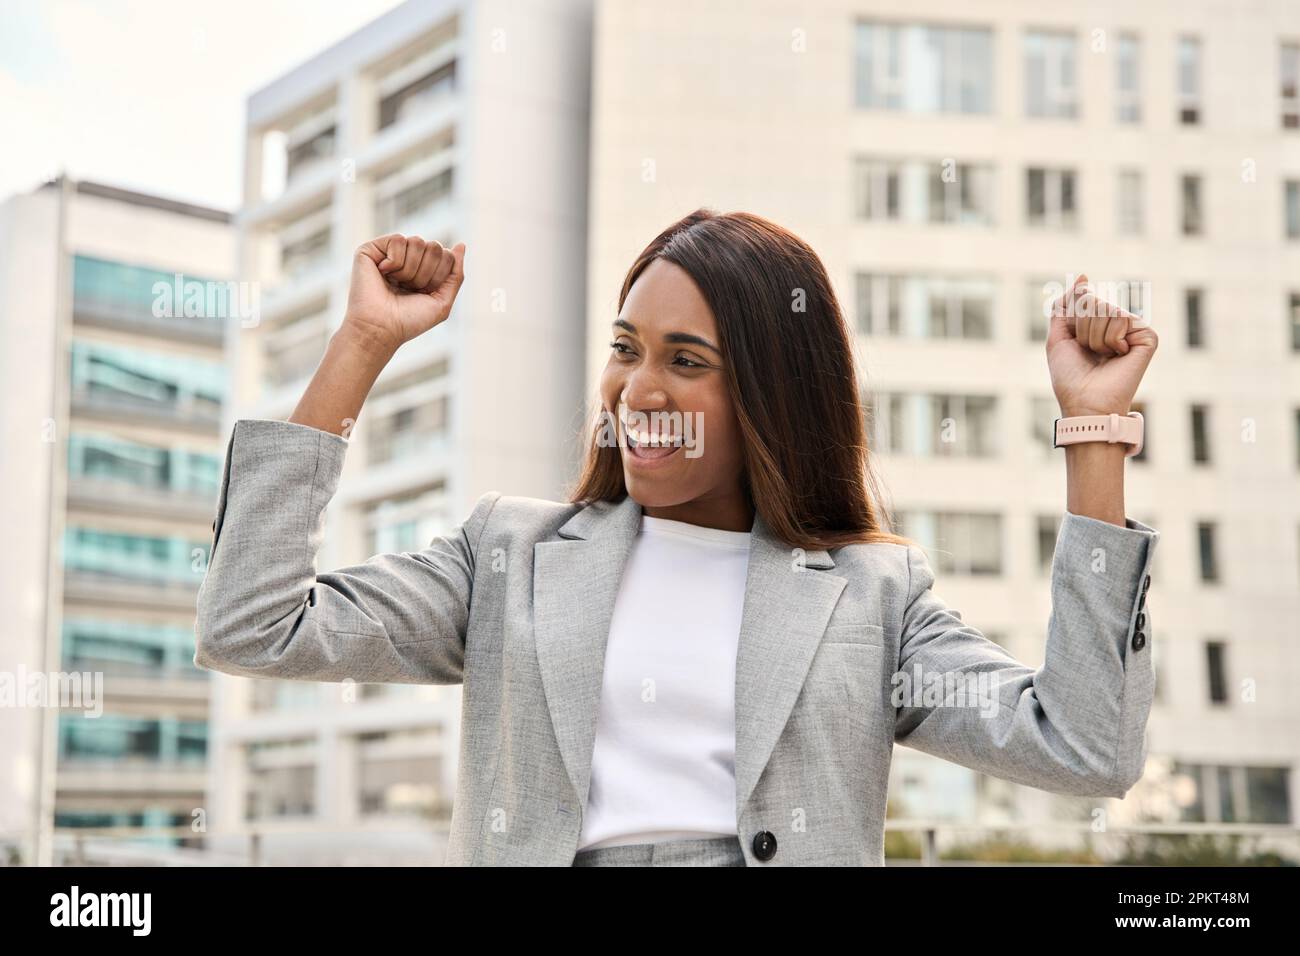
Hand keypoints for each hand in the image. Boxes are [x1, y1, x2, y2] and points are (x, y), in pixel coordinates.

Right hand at [344, 234, 465, 354]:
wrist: (381, 328)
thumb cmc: (409, 320)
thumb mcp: (442, 301)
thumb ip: (455, 275)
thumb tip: (461, 245)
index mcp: (424, 271)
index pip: (447, 256)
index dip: (440, 276)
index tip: (424, 293)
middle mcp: (408, 259)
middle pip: (435, 246)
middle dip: (426, 272)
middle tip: (409, 289)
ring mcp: (390, 253)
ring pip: (417, 241)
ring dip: (410, 269)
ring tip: (395, 283)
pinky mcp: (372, 249)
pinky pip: (398, 239)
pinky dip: (395, 261)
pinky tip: (383, 273)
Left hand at [1046, 273, 1157, 416]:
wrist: (1084, 401)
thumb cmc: (1070, 376)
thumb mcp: (1058, 338)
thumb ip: (1064, 307)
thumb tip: (1082, 278)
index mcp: (1097, 324)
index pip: (1084, 298)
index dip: (1074, 315)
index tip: (1075, 339)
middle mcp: (1117, 324)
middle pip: (1094, 301)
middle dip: (1083, 328)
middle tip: (1089, 352)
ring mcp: (1133, 330)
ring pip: (1107, 309)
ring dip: (1095, 336)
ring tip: (1102, 356)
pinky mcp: (1148, 337)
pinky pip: (1123, 319)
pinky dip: (1112, 339)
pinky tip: (1118, 355)